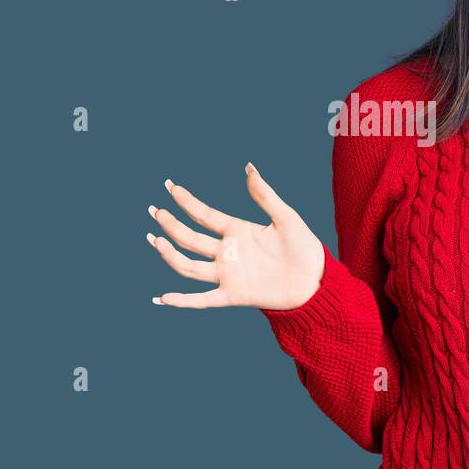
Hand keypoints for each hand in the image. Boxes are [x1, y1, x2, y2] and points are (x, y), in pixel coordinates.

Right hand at [146, 163, 325, 309]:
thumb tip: (249, 167)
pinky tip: (161, 298)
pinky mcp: (233, 295)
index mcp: (237, 230)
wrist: (314, 281)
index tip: (169, 186)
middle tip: (153, 210)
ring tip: (155, 239)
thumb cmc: (303, 247)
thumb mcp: (285, 217)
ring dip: (170, 254)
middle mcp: (227, 252)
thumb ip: (265, 195)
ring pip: (189, 265)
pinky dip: (181, 300)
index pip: (204, 214)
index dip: (186, 201)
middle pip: (190, 238)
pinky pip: (202, 299)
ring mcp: (227, 274)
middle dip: (170, 224)